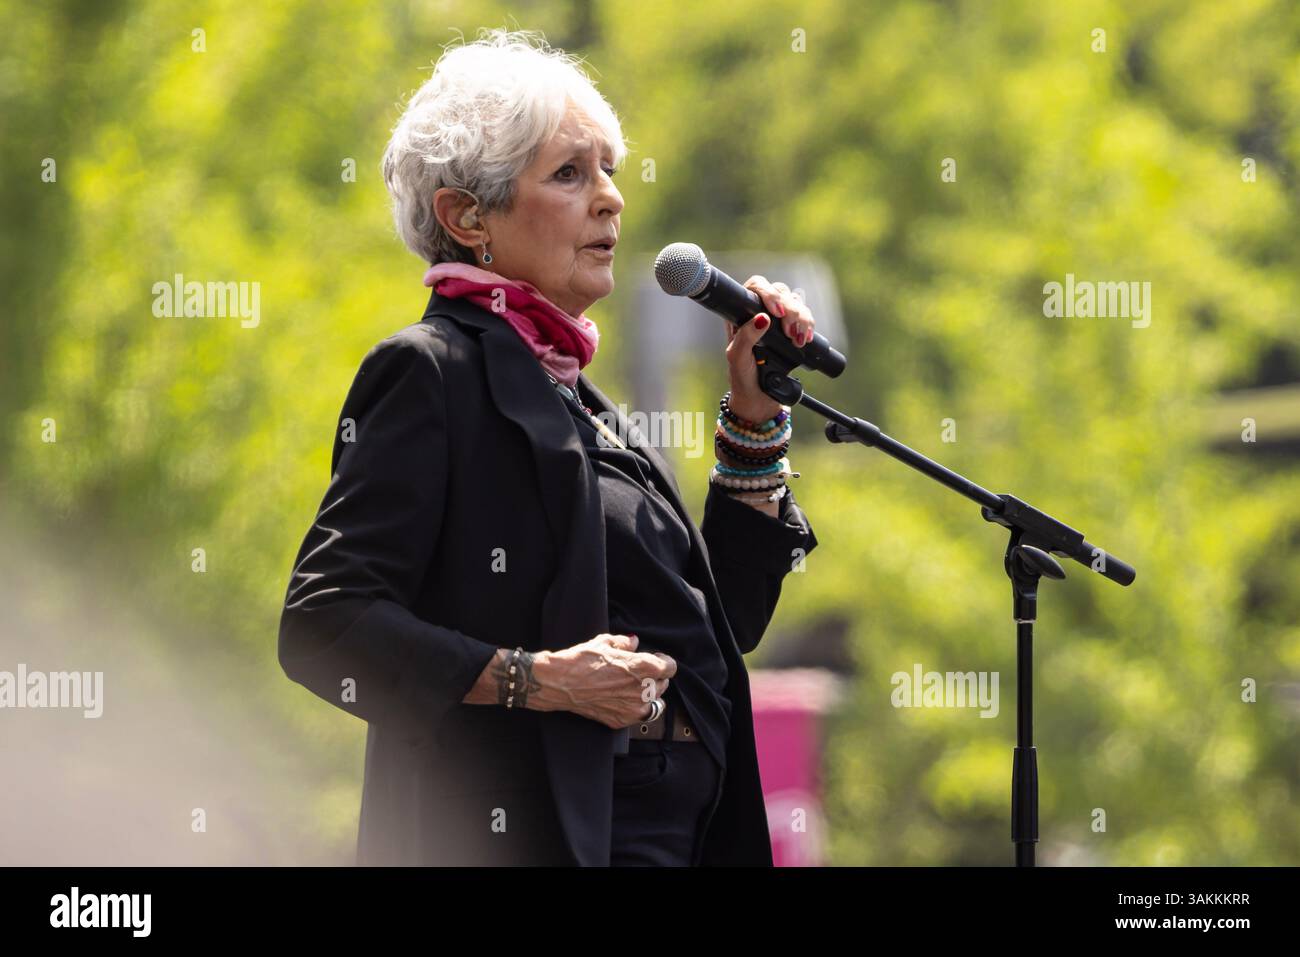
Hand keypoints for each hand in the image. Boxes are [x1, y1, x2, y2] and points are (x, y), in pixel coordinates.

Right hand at [528, 633, 674, 728]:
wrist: (559, 683)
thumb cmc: (580, 660)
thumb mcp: (604, 642)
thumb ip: (624, 643)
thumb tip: (633, 643)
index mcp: (644, 668)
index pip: (670, 667)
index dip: (664, 661)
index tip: (656, 659)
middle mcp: (643, 690)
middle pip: (663, 685)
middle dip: (655, 677)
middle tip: (639, 672)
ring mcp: (632, 709)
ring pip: (655, 703)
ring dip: (648, 695)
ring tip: (634, 688)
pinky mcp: (621, 721)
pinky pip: (639, 716)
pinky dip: (635, 709)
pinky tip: (623, 700)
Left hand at [725, 276, 815, 423]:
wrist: (759, 398)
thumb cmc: (742, 377)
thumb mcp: (737, 359)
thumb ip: (745, 338)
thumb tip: (762, 318)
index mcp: (741, 314)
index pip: (755, 287)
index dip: (768, 293)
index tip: (776, 312)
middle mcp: (760, 312)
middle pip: (780, 291)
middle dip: (789, 309)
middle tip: (789, 332)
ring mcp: (779, 321)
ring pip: (796, 302)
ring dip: (801, 318)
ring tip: (798, 340)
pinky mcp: (793, 331)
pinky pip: (806, 318)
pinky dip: (809, 325)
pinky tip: (806, 339)